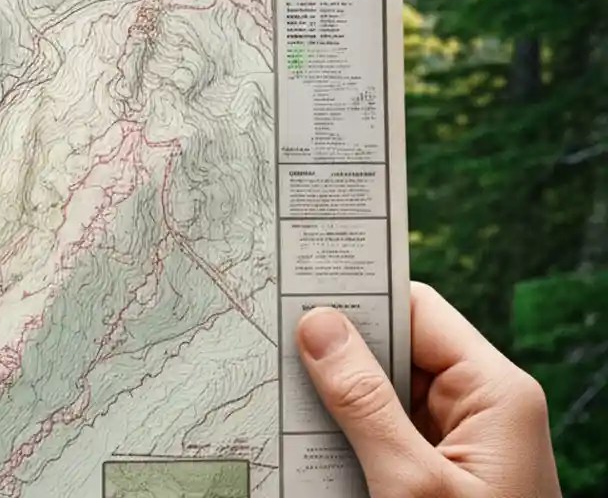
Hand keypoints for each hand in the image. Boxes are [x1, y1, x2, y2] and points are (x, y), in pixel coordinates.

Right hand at [296, 281, 561, 497]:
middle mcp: (481, 407)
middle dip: (336, 350)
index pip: (417, 311)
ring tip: (275, 393)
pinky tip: (300, 438)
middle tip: (271, 342)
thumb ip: (361, 402)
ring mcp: (460, 442)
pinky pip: (384, 434)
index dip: (359, 296)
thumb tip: (319, 326)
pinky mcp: (439, 473)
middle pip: (395, 350)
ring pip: (382, 393)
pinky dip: (343, 434)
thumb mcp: (409, 483)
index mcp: (495, 392)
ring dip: (332, 398)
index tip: (296, 288)